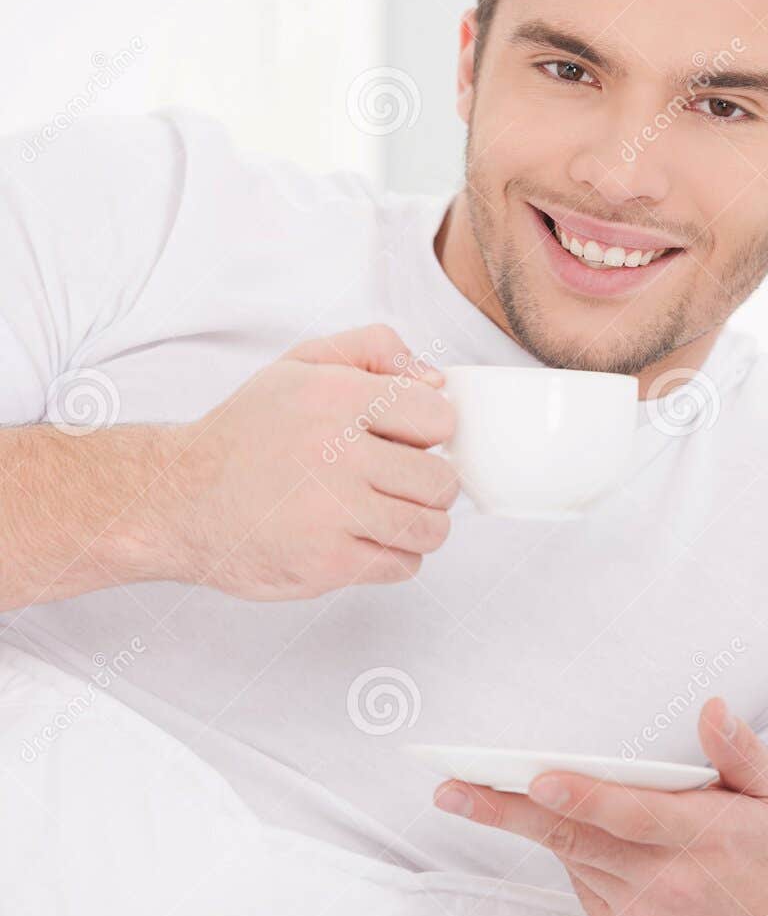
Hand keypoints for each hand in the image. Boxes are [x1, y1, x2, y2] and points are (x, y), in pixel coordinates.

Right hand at [156, 324, 458, 598]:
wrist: (179, 501)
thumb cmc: (245, 435)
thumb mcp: (298, 367)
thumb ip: (371, 350)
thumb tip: (436, 380)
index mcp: (334, 397)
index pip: (438, 417)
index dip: (431, 431)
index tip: (410, 441)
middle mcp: (334, 452)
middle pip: (440, 481)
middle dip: (431, 485)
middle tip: (401, 484)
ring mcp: (331, 512)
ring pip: (429, 529)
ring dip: (419, 525)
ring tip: (388, 514)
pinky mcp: (326, 563)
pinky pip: (401, 565)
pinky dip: (392, 557)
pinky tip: (361, 539)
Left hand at [433, 699, 767, 915]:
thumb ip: (740, 751)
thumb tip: (711, 708)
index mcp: (698, 836)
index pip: (628, 813)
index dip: (581, 796)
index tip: (537, 777)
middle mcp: (662, 881)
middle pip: (573, 838)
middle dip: (505, 810)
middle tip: (449, 788)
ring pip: (572, 861)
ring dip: (544, 828)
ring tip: (496, 793)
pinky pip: (584, 890)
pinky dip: (579, 862)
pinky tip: (591, 845)